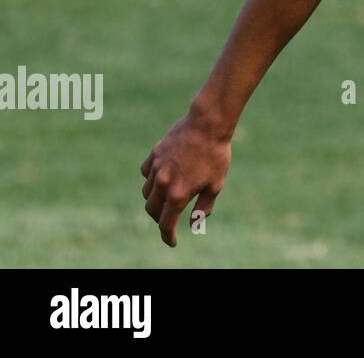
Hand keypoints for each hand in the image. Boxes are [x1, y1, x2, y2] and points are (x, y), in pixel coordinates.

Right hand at [140, 109, 231, 246]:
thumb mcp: (216, 184)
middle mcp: (163, 183)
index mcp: (178, 194)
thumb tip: (193, 225)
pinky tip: (162, 178)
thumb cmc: (216, 154)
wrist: (208, 124)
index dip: (168, 236)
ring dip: (154, 200)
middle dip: (159, 219)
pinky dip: (151, 180)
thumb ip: (203, 207)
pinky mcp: (154, 154)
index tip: (172, 242)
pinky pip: (146, 173)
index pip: (166, 224)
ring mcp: (156, 168)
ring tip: (167, 198)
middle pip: (151, 210)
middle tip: (169, 220)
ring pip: (146, 192)